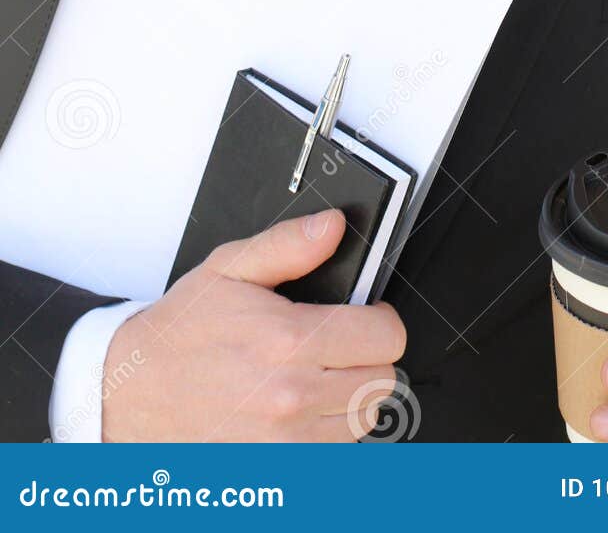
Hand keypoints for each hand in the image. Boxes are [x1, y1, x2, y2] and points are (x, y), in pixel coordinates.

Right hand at [101, 208, 405, 440]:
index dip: (379, 319)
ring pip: (364, 421)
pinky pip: (334, 456)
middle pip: (383, 381)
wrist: (128, 395)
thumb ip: (289, 245)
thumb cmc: (179, 334)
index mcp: (288, 340)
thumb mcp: (228, 269)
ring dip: (350, 396)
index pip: (386, 337)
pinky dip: (327, 433)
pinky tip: (301, 410)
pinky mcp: (276, 473)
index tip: (363, 316)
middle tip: (339, 345)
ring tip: (316, 375)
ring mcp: (286, 444)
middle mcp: (292, 397)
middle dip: (368, 357)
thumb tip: (333, 228)